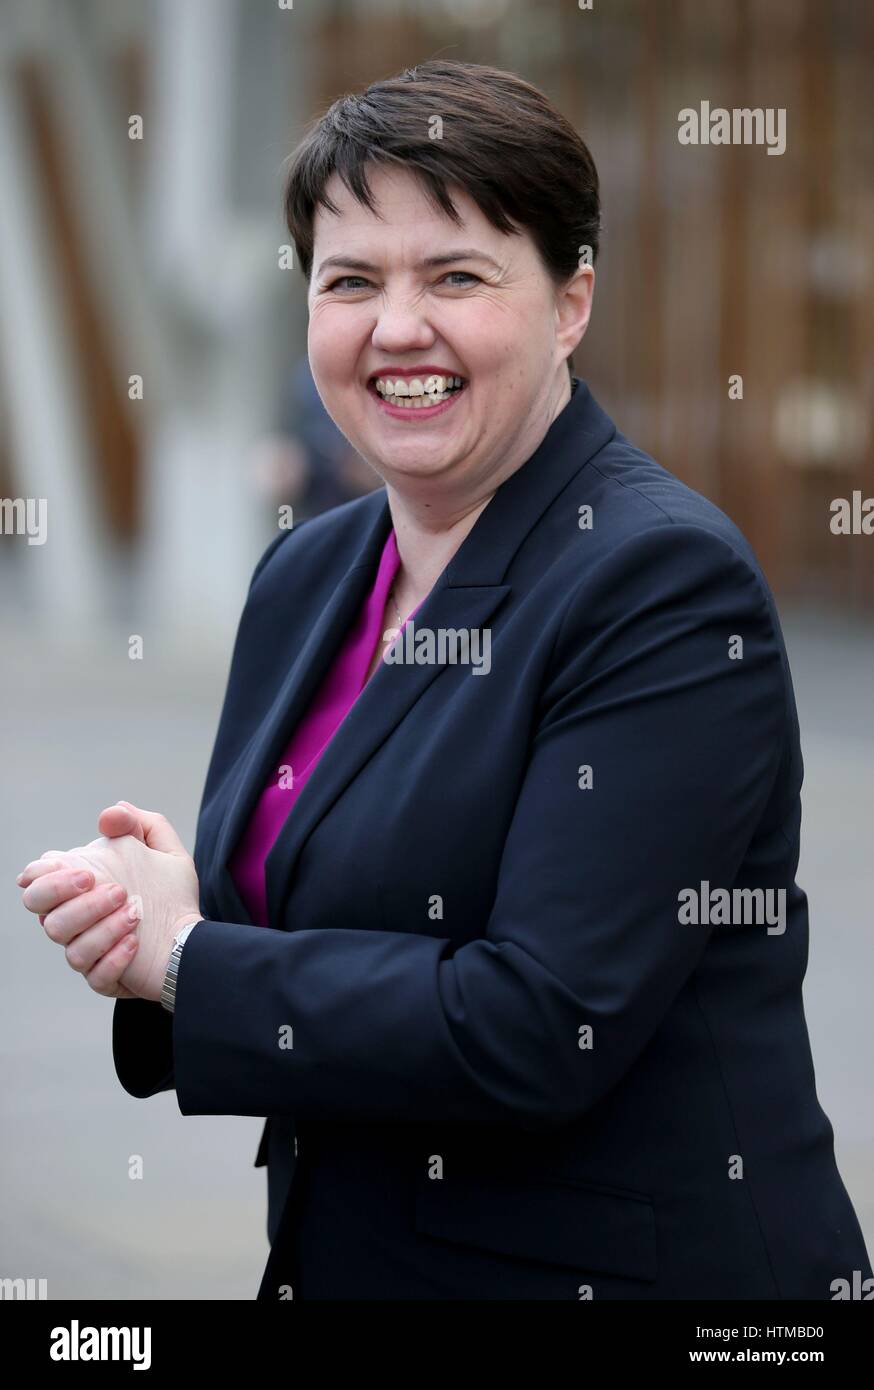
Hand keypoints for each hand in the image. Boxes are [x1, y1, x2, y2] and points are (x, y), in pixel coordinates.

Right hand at [18, 803, 201, 1001]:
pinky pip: (95, 975)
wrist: (192, 936)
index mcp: (78, 889)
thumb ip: (139, 825)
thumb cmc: (171, 895)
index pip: (38, 880)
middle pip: (40, 912)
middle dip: (62, 893)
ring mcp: (87, 953)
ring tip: (135, 910)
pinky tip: (135, 942)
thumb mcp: (164, 851)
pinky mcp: (104, 979)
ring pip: (70, 946)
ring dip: (101, 925)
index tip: (84, 869)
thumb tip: (112, 810)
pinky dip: (114, 957)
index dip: (44, 875)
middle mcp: (75, 921)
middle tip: (96, 881)